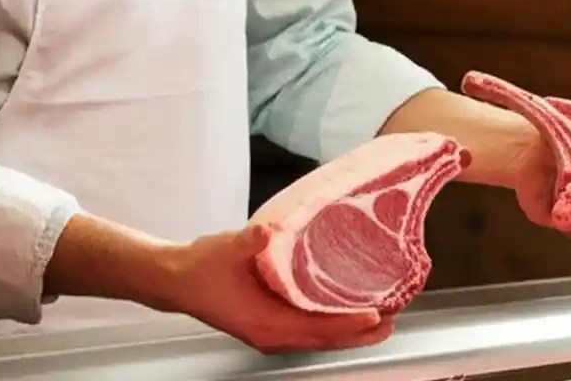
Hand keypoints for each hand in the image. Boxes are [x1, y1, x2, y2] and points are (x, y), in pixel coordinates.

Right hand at [159, 225, 395, 353]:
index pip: (315, 327)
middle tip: (395, 318)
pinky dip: (333, 327)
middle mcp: (271, 334)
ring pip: (320, 339)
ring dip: (351, 332)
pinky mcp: (270, 325)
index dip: (347, 323)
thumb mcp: (226, 248)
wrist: (176, 279)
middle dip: (361, 333)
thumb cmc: (200, 267)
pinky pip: (309, 331)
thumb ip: (249, 241)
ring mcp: (271, 333)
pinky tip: (347, 314)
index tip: (376, 314)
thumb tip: (266, 231)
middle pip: (325, 340)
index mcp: (264, 322)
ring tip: (382, 320)